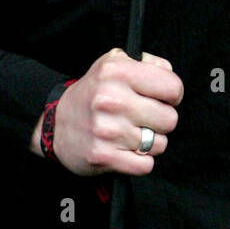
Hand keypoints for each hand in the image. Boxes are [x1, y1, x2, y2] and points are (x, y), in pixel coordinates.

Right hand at [49, 47, 182, 176]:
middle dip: (162, 121)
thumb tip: (168, 73)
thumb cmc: (93, 93)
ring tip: (132, 133)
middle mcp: (111, 99)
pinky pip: (145, 165)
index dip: (173, 95)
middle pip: (170, 119)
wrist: (56, 122)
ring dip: (150, 142)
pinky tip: (126, 149)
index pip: (172, 87)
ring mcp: (107, 130)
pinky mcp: (103, 156)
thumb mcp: (113, 64)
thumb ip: (147, 63)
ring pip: (159, 144)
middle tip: (145, 118)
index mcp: (117, 72)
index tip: (163, 98)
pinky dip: (140, 161)